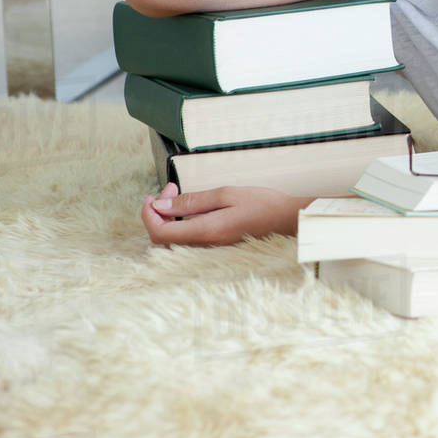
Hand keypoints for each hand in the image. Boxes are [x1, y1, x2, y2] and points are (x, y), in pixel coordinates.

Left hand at [141, 182, 310, 246]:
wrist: (288, 220)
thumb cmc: (262, 204)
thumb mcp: (226, 194)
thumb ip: (191, 201)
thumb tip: (161, 205)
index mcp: (204, 231)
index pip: (159, 232)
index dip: (149, 215)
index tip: (152, 196)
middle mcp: (205, 244)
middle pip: (163, 238)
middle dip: (158, 213)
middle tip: (169, 190)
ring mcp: (211, 247)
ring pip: (175, 238)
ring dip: (170, 216)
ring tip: (179, 196)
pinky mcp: (217, 244)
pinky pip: (188, 237)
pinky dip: (182, 222)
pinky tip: (193, 207)